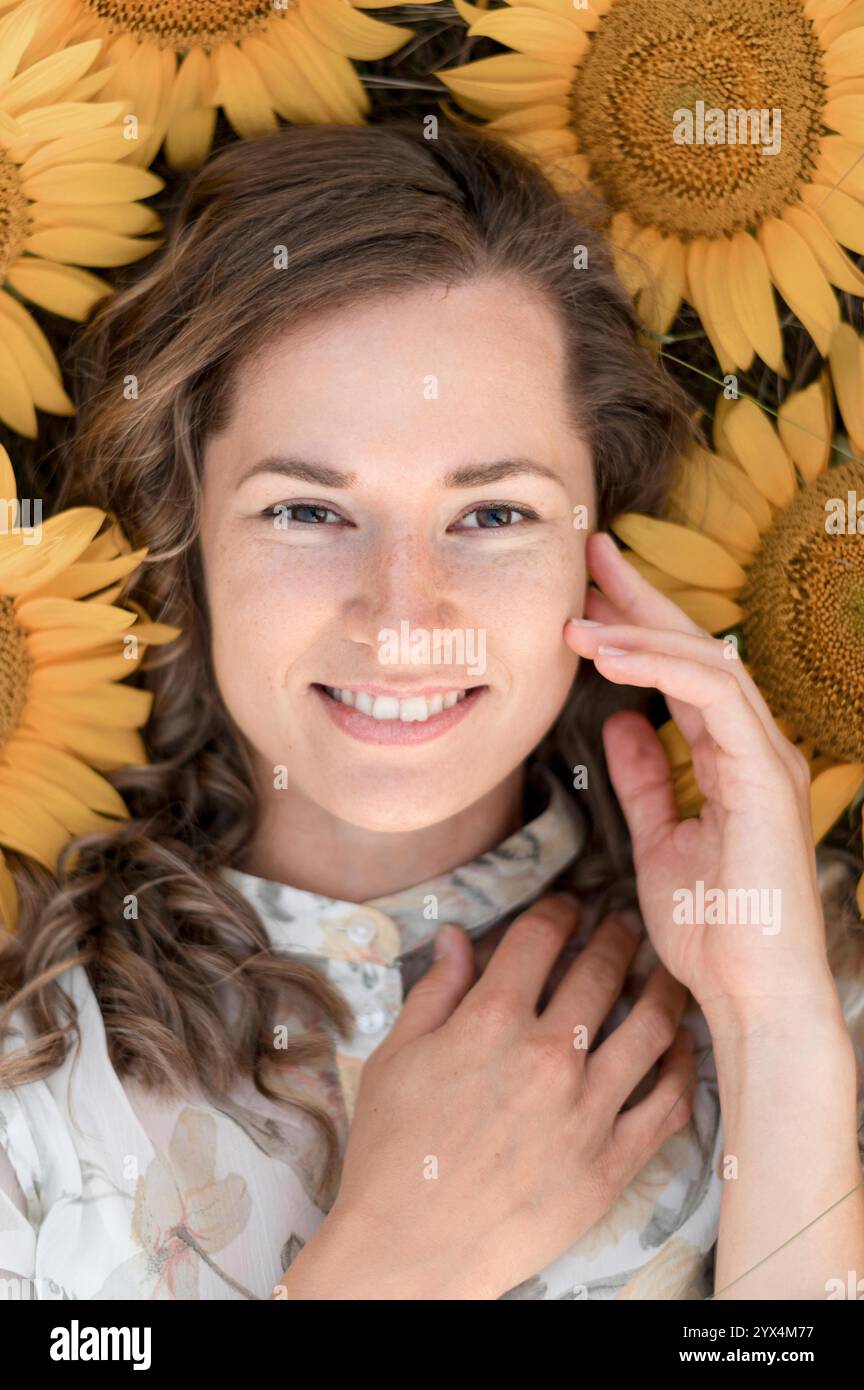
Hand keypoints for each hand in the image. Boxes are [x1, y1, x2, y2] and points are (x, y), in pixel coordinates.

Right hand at [275, 894, 695, 1299]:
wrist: (411, 1251)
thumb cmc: (394, 1152)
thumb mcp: (397, 1057)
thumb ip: (435, 990)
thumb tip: (458, 936)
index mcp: (491, 1022)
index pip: (541, 937)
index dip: (559, 909)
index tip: (568, 907)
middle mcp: (548, 1056)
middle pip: (603, 970)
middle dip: (616, 935)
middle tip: (622, 925)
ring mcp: (587, 1110)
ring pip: (652, 1027)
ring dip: (661, 989)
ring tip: (663, 976)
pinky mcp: (611, 1162)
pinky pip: (669, 1102)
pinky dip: (683, 1066)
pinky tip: (679, 1048)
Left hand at [565, 531, 838, 1027]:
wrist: (750, 994)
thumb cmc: (714, 929)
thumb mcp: (662, 839)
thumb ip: (647, 780)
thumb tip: (621, 726)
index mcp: (732, 757)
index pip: (681, 671)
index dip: (635, 626)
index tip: (585, 595)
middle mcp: (755, 746)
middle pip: (695, 648)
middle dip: (639, 598)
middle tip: (589, 554)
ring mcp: (766, 757)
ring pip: (706, 660)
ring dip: (638, 629)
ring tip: (578, 612)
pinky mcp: (765, 775)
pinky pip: (713, 697)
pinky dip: (658, 668)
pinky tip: (608, 656)